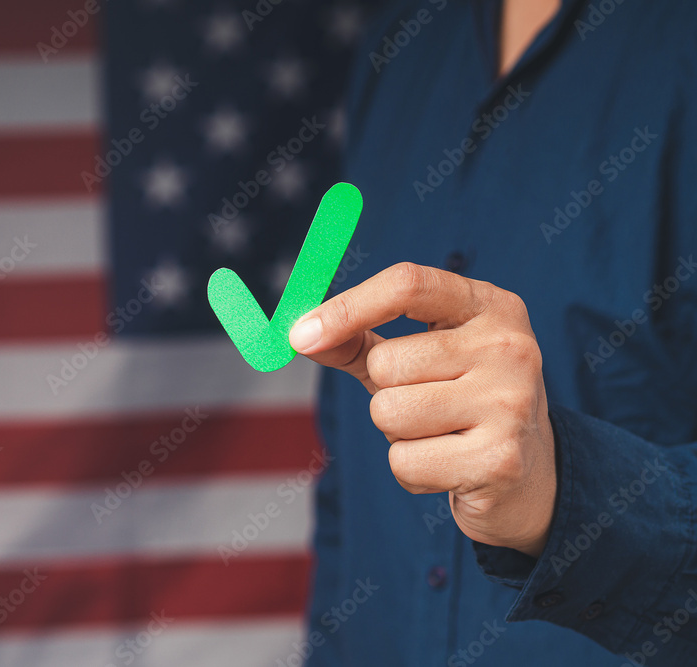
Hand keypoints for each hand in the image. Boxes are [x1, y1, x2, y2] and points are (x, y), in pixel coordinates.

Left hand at [289, 262, 555, 556]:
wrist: (531, 475)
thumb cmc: (456, 402)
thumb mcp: (414, 359)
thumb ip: (356, 340)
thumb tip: (298, 334)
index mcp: (489, 306)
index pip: (408, 284)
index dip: (346, 307)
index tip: (299, 334)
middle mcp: (510, 346)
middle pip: (387, 362)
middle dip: (384, 392)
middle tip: (426, 404)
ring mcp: (511, 402)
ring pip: (389, 413)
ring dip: (397, 434)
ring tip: (439, 434)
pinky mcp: (501, 460)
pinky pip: (404, 462)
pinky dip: (412, 471)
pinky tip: (449, 466)